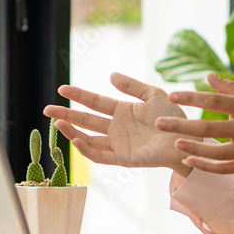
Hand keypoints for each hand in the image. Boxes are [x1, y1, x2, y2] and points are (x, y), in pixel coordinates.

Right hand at [43, 72, 192, 176]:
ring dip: (73, 131)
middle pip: (86, 119)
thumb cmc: (174, 118)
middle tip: (47, 108)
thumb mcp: (153, 94)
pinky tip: (76, 139)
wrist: (186, 139)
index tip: (62, 89)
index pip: (95, 102)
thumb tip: (110, 75)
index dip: (78, 96)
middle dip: (67, 114)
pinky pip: (101, 155)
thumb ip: (132, 86)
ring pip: (89, 138)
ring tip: (58, 122)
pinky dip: (87, 149)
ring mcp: (118, 144)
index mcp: (123, 111)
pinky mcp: (123, 158)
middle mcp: (117, 127)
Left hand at [156, 73, 233, 184]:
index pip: (215, 101)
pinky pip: (222, 168)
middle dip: (181, 125)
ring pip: (215, 151)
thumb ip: (232, 87)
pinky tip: (188, 160)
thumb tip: (206, 77)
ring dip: (192, 147)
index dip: (192, 97)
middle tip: (159, 123)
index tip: (172, 95)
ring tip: (174, 142)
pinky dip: (205, 166)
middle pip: (209, 127)